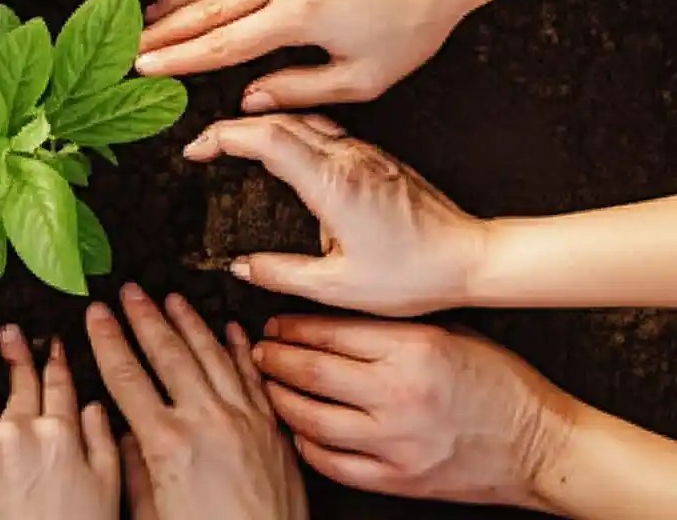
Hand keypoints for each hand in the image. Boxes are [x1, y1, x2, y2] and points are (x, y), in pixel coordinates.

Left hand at [0, 326, 117, 519]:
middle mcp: (26, 426)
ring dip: (1, 375)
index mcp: (65, 432)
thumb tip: (93, 404)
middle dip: (21, 354)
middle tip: (13, 332)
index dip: (57, 361)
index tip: (54, 343)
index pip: (61, 385)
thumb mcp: (107, 485)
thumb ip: (102, 438)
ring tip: (1, 349)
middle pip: (26, 381)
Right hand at [87, 284, 307, 519]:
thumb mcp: (150, 511)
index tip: (95, 314)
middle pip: (168, 354)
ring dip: (189, 321)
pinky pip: (252, 376)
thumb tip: (121, 433)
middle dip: (144, 317)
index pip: (127, 376)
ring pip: (212, 355)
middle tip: (129, 291)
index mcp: (166, 442)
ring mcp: (243, 420)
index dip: (107, 340)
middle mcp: (205, 421)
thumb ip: (133, 467)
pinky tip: (230, 328)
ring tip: (171, 298)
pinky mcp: (271, 429)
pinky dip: (239, 348)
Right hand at [137, 0, 467, 110]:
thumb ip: (300, 90)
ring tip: (145, 14)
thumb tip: (249, 98)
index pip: (221, 42)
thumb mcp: (364, 77)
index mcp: (300, 15)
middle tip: (129, 43)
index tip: (144, 66)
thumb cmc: (414, 21)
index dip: (179, 58)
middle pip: (207, 5)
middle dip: (164, 28)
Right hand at [184, 114, 487, 316]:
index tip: (195, 152)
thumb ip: (282, 274)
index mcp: (332, 183)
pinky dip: (292, 130)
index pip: (265, 138)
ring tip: (234, 144)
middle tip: (203, 148)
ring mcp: (365, 153)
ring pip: (303, 118)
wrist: (473, 259)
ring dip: (262, 123)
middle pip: (278, 119)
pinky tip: (284, 150)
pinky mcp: (378, 159)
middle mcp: (348, 157)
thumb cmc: (413, 276)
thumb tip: (240, 267)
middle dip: (231, 127)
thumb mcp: (338, 288)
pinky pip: (325, 129)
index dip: (222, 138)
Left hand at [255, 316, 576, 510]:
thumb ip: (389, 328)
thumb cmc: (498, 382)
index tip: (274, 324)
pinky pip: (332, 462)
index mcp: (414, 348)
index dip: (291, 326)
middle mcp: (400, 393)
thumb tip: (326, 321)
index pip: (330, 331)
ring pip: (311, 418)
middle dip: (273, 359)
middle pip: (310, 372)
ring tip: (267, 387)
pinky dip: (306, 444)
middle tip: (258, 352)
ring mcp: (397, 441)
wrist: (540, 445)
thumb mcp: (448, 333)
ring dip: (279, 399)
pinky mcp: (398, 478)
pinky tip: (297, 429)